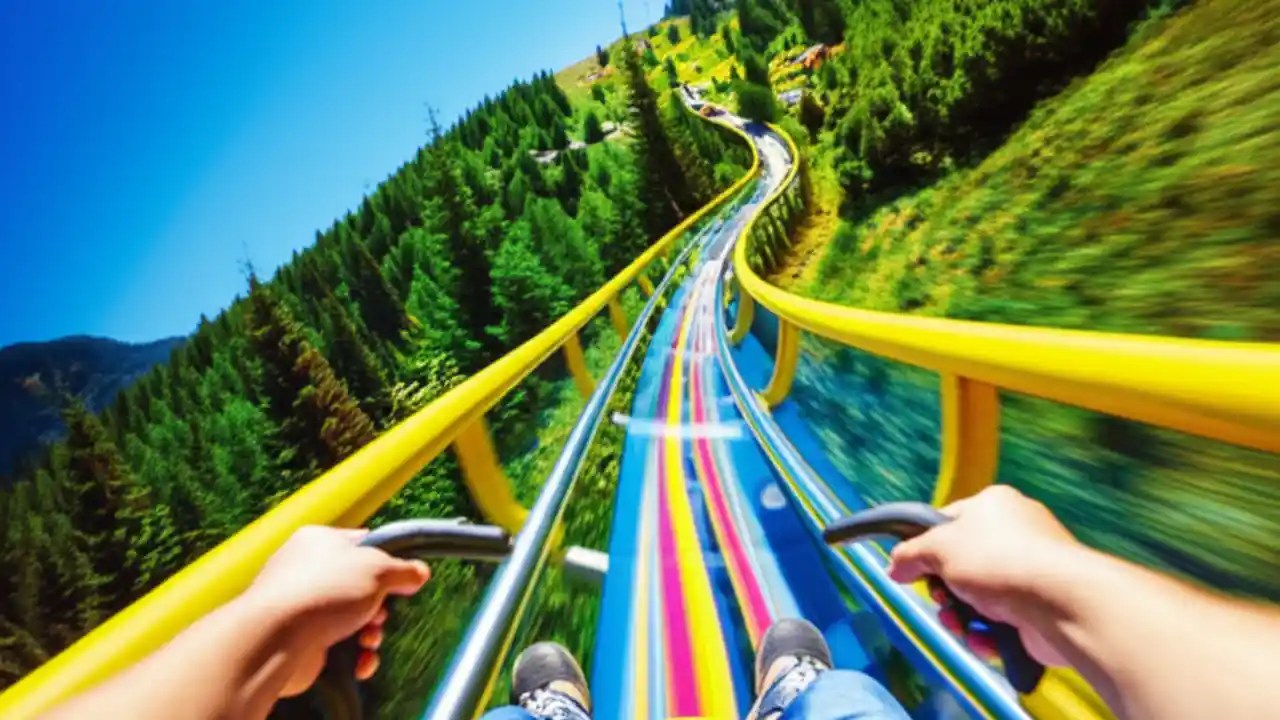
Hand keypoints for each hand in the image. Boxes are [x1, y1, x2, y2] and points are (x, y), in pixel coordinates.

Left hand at [242, 526, 430, 696]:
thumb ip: (403, 570)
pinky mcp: (300, 639)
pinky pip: (338, 645)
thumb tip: (419, 573)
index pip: (363, 543)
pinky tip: (360, 662)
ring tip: (369, 640)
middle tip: (380, 615)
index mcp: (320, 540)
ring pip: (353, 618)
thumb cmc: (323, 592)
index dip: (387, 561)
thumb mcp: (377, 569)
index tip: (402, 579)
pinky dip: (355, 656)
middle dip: (379, 607)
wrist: (275, 639)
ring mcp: (302, 606)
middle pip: (361, 586)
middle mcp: (306, 570)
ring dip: (371, 633)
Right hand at [888, 485, 1081, 666]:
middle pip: (961, 564)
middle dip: (945, 591)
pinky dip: (988, 633)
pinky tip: (985, 639)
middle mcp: (1016, 532)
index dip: (927, 547)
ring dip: (962, 616)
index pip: (948, 521)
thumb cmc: (998, 561)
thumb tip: (895, 567)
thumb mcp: (939, 548)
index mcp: (993, 504)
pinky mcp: (1041, 606)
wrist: (1061, 602)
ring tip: (962, 625)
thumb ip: (910, 555)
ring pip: (978, 597)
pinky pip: (1001, 619)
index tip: (913, 570)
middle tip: (942, 600)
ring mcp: (1031, 570)